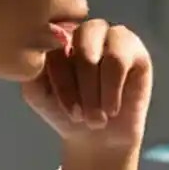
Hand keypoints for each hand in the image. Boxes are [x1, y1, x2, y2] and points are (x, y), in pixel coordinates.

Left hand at [22, 19, 152, 149]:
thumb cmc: (65, 112)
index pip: (51, 39)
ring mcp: (112, 36)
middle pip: (75, 39)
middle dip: (75, 82)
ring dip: (94, 88)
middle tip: (79, 115)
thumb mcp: (37, 90)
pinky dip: (112, 88)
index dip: (56, 75)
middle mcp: (85, 29)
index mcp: (58, 32)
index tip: (58, 106)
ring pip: (97, 51)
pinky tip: (111, 109)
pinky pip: (119, 59)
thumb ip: (32, 65)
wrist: (97, 140)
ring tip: (96, 117)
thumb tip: (41, 47)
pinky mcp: (136, 51)